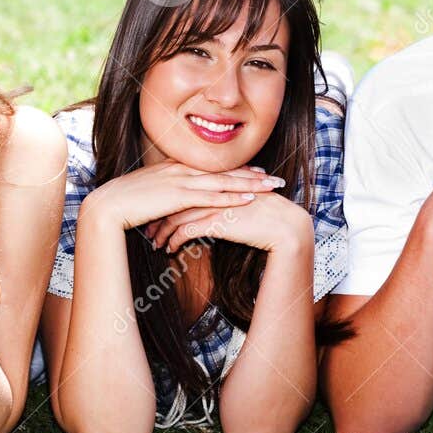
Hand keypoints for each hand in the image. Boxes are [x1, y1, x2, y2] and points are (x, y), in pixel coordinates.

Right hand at [83, 161, 283, 232]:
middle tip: (275, 178)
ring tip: (272, 187)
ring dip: (250, 184)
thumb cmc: (123, 205)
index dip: (236, 170)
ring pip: (222, 181)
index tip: (256, 172)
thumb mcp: (149, 197)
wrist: (106, 206)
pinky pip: (210, 196)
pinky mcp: (177, 196)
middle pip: (223, 171)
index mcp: (173, 168)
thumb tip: (175, 206)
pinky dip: (231, 196)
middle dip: (251, 175)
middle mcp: (180, 170)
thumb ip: (165, 196)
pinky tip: (249, 198)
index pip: (212, 168)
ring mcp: (179, 181)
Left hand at [148, 195, 312, 255]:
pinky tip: (169, 250)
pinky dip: (173, 242)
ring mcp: (212, 206)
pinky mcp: (215, 223)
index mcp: (215, 182)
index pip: (181, 189)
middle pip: (173, 202)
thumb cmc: (265, 216)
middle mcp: (211, 191)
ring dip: (162, 232)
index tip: (156, 213)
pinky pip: (185, 232)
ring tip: (155, 243)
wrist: (284, 226)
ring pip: (175, 217)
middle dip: (157, 217)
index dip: (166, 202)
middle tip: (147, 228)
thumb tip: (209, 207)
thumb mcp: (239, 202)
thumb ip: (222, 200)